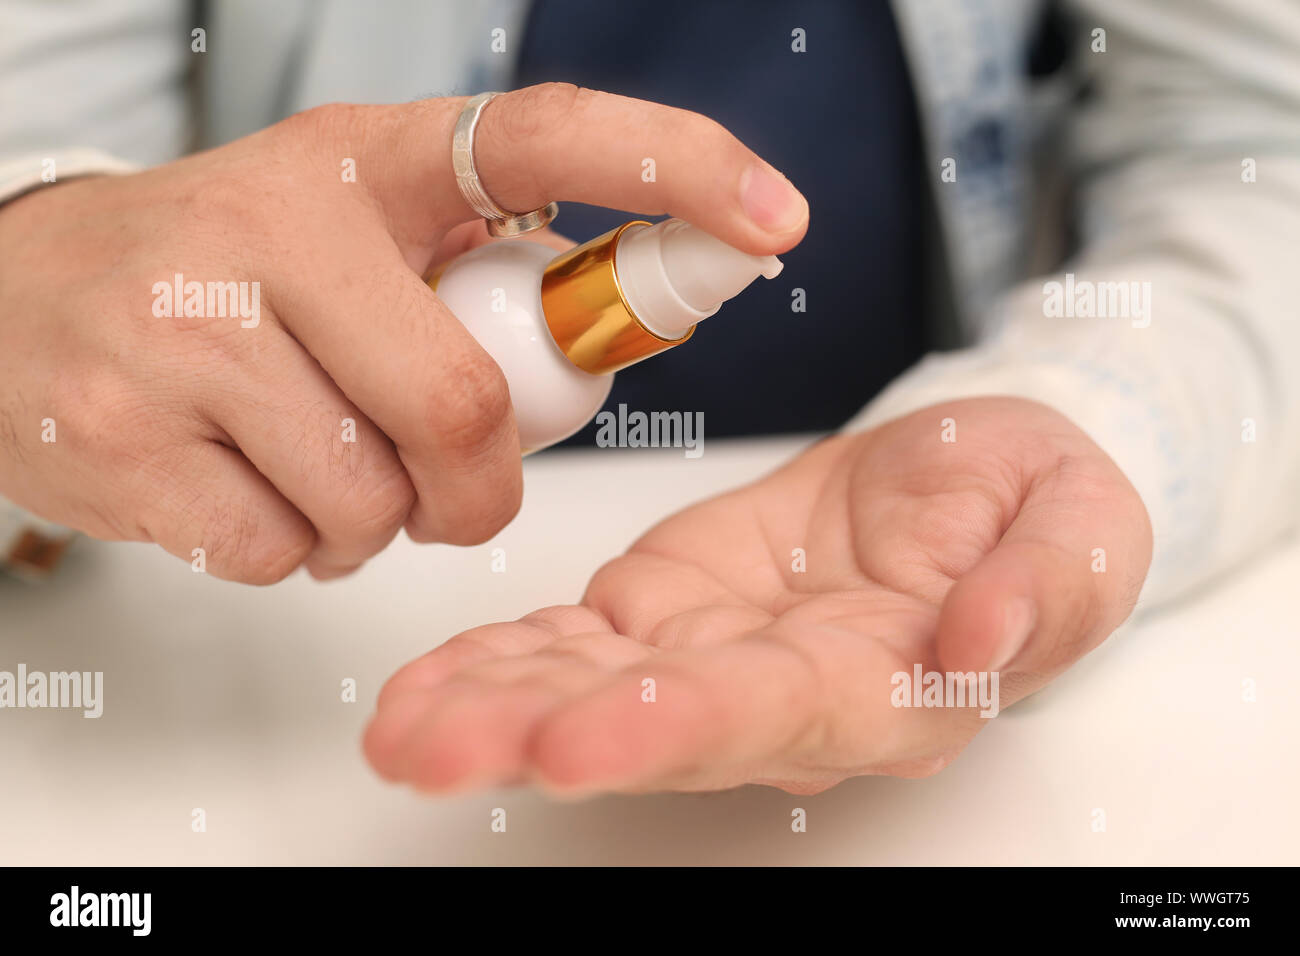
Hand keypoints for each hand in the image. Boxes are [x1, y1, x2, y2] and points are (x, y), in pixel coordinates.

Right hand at [0, 84, 806, 581]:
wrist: (17, 300)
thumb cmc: (221, 278)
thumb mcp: (347, 236)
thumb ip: (468, 280)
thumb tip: (614, 345)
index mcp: (362, 163)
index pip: (543, 135)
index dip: (672, 166)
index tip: (775, 217)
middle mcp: (275, 227)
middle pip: (463, 408)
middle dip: (479, 486)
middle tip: (453, 486)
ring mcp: (186, 331)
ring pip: (371, 498)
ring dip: (373, 517)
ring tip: (312, 462)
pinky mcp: (125, 437)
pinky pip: (283, 549)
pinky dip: (294, 549)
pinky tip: (244, 487)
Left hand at [365, 397, 1152, 794]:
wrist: (957, 486)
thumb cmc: (1019, 502)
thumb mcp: (1077, 518)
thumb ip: (1047, 581)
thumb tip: (985, 639)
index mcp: (885, 682)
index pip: (778, 713)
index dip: (680, 727)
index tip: (581, 738)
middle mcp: (780, 693)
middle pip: (652, 726)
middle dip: (539, 738)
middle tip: (434, 750)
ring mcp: (707, 654)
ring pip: (589, 692)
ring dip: (489, 710)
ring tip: (397, 730)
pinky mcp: (658, 612)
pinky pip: (567, 644)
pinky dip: (495, 661)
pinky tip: (424, 685)